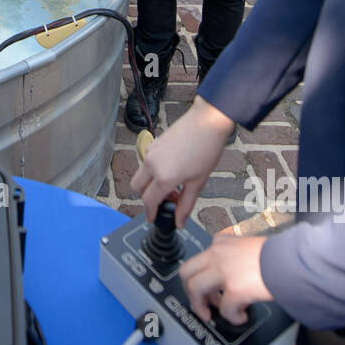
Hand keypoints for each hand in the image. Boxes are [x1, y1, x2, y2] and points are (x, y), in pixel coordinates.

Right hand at [130, 96, 234, 224]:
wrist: (207, 122)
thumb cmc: (206, 150)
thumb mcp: (198, 182)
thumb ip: (186, 204)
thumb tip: (179, 222)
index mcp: (164, 177)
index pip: (149, 202)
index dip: (151, 213)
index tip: (154, 219)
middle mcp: (152, 165)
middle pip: (137, 189)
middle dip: (147, 198)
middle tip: (167, 199)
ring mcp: (150, 152)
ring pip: (141, 175)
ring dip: (151, 184)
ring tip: (174, 182)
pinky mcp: (153, 143)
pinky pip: (147, 163)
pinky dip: (154, 170)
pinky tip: (173, 167)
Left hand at [179, 232, 271, 324]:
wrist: (295, 260)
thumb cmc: (280, 255)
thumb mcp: (250, 247)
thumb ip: (236, 257)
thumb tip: (232, 277)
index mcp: (223, 242)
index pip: (199, 258)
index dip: (201, 277)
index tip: (208, 289)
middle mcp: (219, 253)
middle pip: (186, 272)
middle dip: (190, 292)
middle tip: (201, 305)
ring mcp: (225, 270)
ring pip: (195, 289)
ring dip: (200, 306)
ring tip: (212, 314)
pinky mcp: (234, 289)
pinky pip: (224, 309)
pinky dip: (232, 317)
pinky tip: (241, 316)